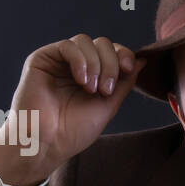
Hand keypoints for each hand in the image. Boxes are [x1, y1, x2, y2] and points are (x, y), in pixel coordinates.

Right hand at [0, 35, 146, 184]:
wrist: (46, 143)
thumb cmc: (73, 131)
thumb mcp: (108, 105)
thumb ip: (124, 82)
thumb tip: (142, 60)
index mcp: (92, 75)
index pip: (112, 52)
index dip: (123, 55)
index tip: (129, 69)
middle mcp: (76, 65)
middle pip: (102, 43)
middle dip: (111, 63)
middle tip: (106, 90)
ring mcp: (59, 61)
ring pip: (85, 41)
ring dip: (95, 64)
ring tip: (91, 89)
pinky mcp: (42, 59)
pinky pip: (67, 46)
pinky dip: (79, 60)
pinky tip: (81, 80)